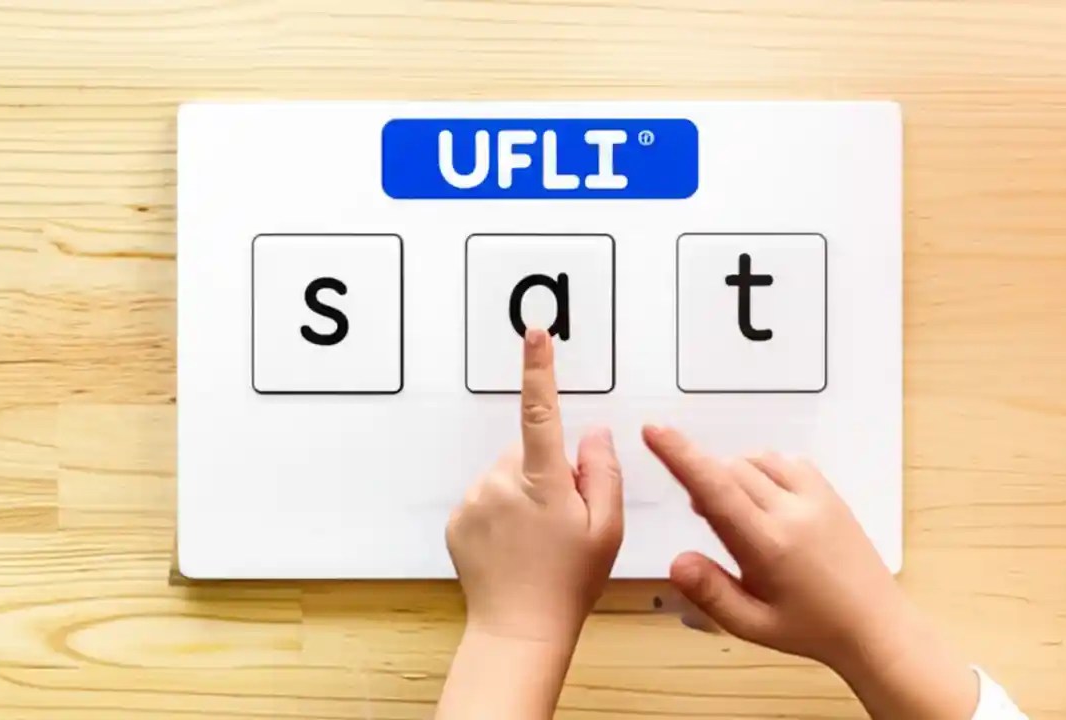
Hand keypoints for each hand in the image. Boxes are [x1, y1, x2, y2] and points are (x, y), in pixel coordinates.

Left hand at [447, 328, 623, 643]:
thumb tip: (593, 431)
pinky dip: (501, 512)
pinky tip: (514, 547)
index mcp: (542, 482)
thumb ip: (602, 472)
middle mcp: (500, 483)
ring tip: (537, 540)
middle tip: (562, 519)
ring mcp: (474, 500)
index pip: (541, 411)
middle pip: (528, 451)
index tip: (534, 333)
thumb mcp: (607, 528)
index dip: (538, 369)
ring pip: (506, 475)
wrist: (519, 631)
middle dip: (547, 471)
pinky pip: (486, 497)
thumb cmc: (569, 582)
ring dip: (522, 493)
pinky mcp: (457, 519)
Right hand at [643, 426, 978, 719]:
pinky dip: (762, 468)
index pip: (715, 488)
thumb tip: (676, 562)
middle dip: (703, 478)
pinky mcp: (830, 494)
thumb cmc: (812, 628)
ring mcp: (816, 499)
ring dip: (732, 472)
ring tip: (731, 509)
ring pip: (756, 461)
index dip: (680, 456)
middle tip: (700, 513)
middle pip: (730, 470)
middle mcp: (792, 513)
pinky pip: (787, 461)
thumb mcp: (752, 625)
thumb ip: (711, 593)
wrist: (875, 626)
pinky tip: (762, 496)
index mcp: (768, 545)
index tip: (654, 431)